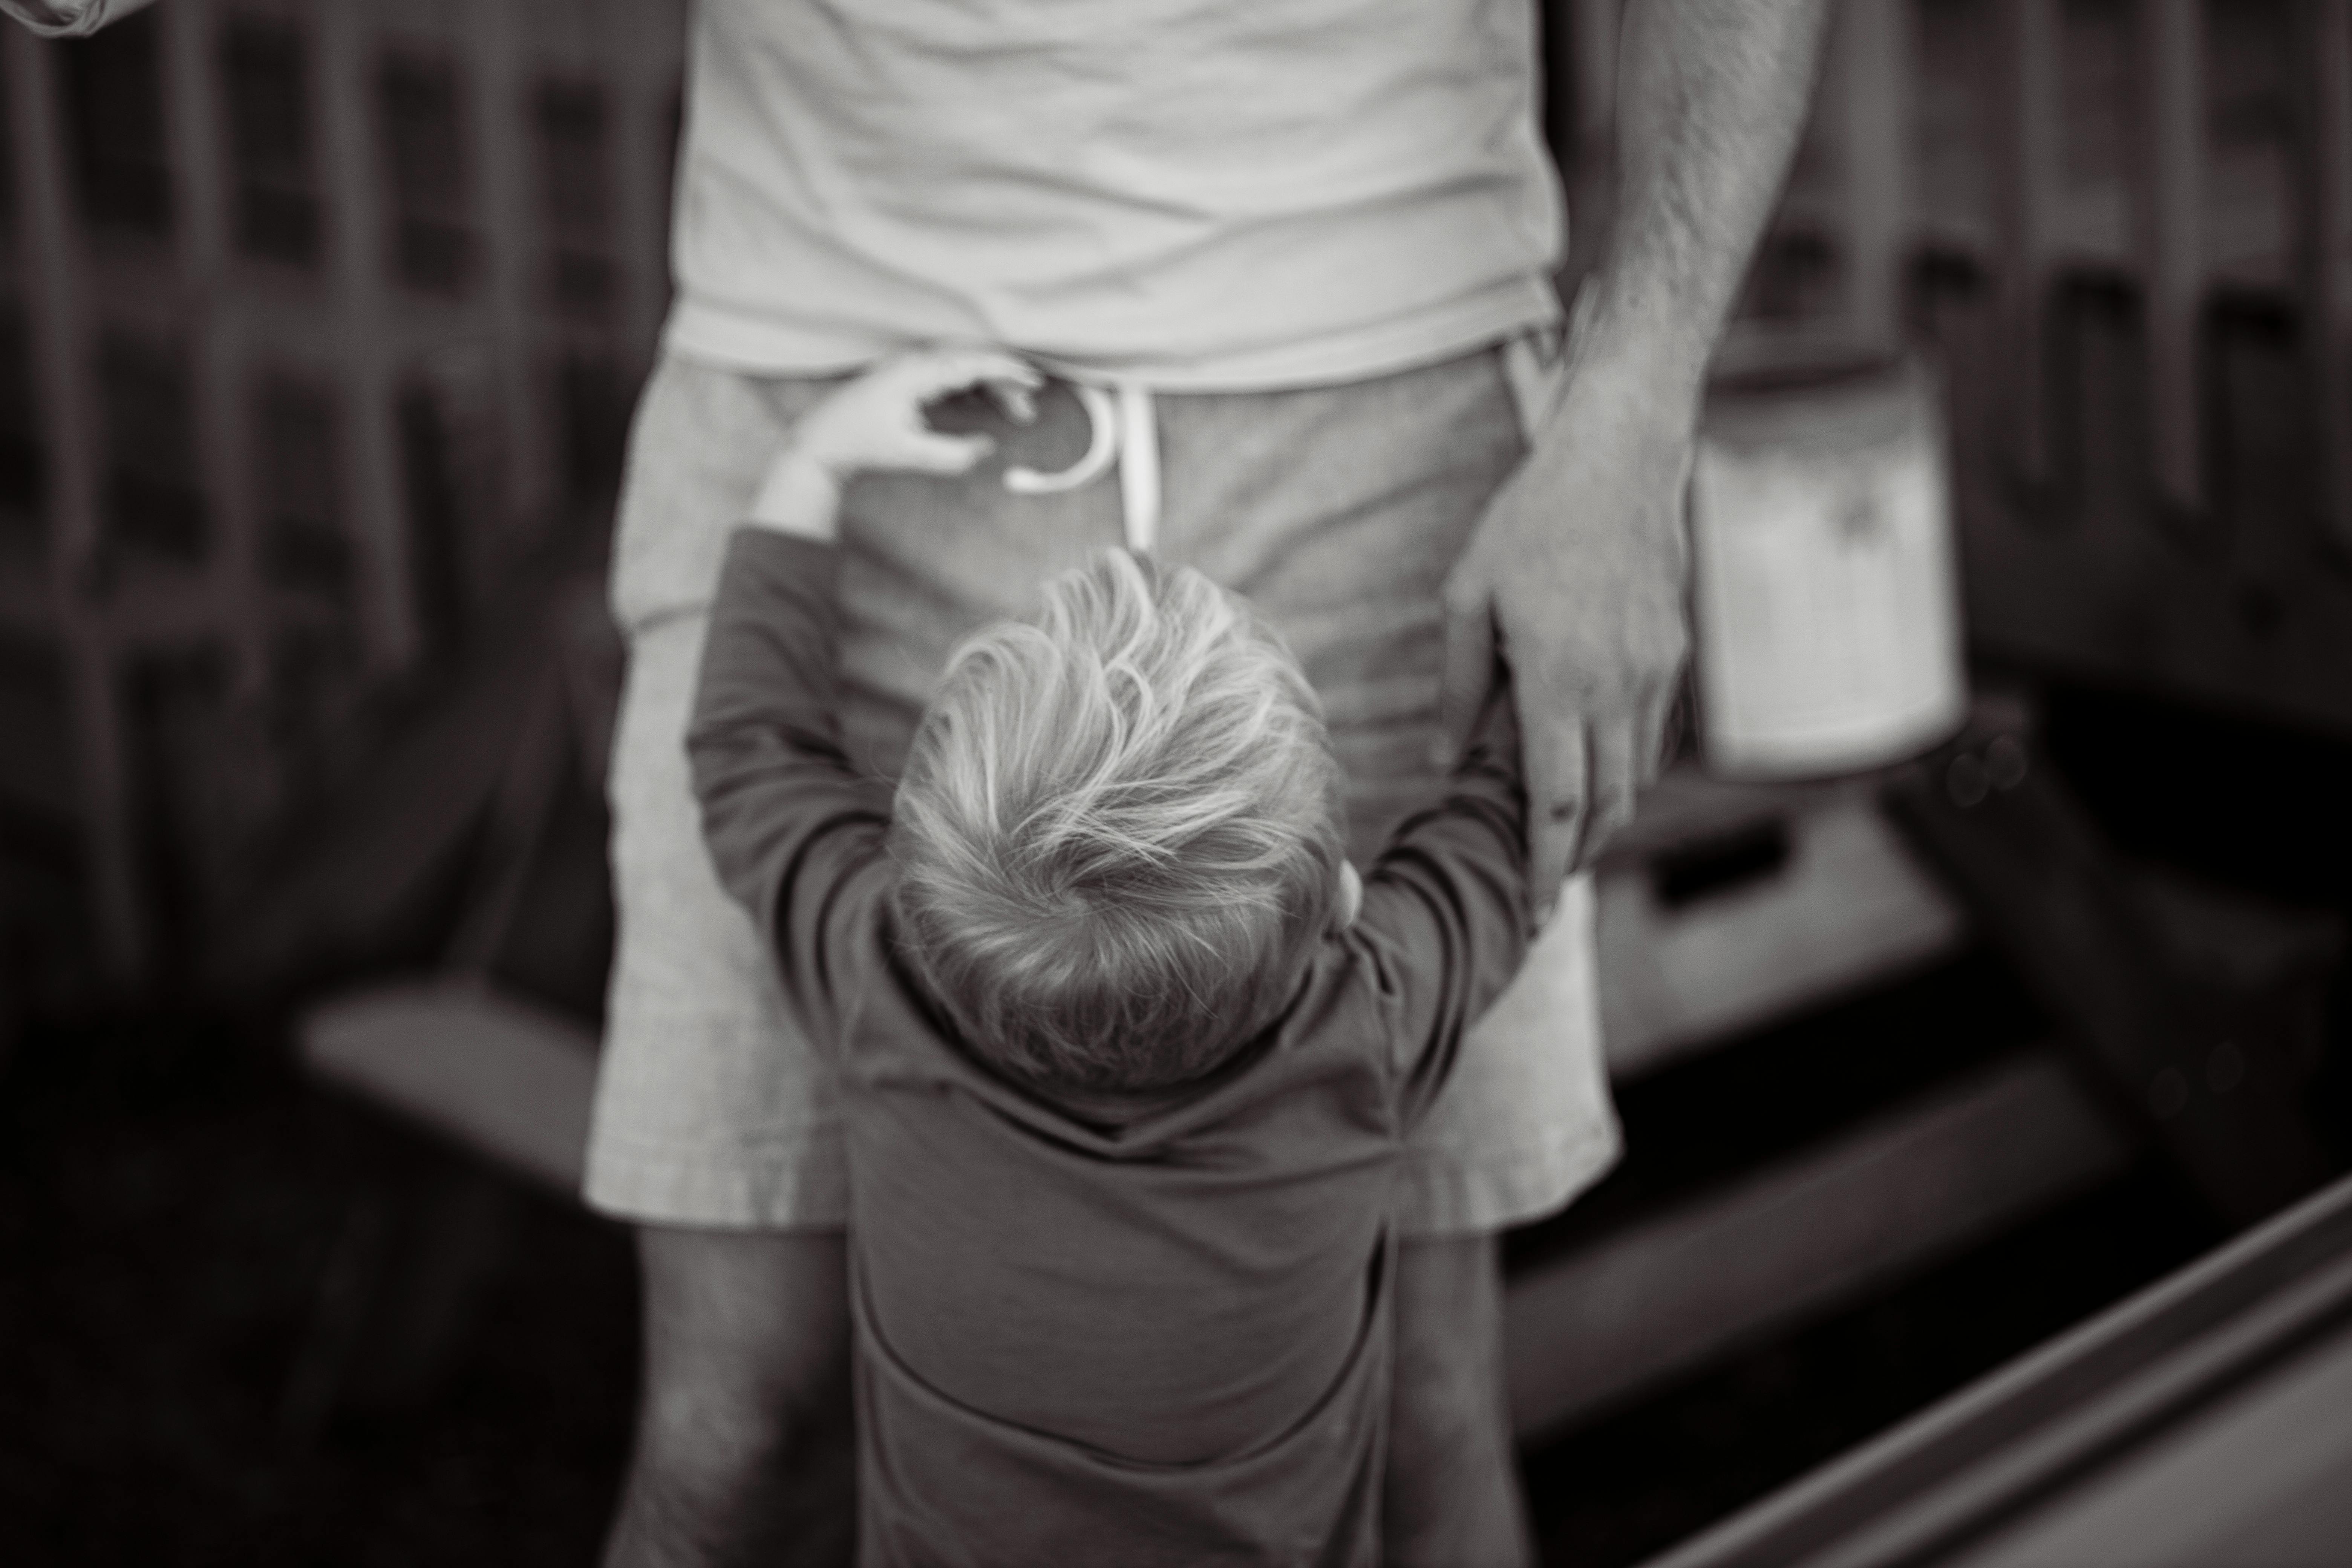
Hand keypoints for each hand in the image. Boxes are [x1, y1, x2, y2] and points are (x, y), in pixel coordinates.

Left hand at [748, 347, 1040, 539]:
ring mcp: (910, 367)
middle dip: (1005, 383)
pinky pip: (951, 374)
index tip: (1034, 382)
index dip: (1006, 371)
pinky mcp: (908, 377)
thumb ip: (952, 455)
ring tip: (1016, 415)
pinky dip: (975, 387)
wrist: (820, 442)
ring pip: (964, 367)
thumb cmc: (860, 446)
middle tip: (1027, 412)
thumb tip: (987, 447)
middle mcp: (914, 362)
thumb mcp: (909, 456)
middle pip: (972, 361)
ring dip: (991, 387)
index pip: (970, 363)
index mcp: (915, 373)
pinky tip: (988, 405)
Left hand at [1438, 347, 1695, 916]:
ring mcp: (1654, 672)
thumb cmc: (1530, 523)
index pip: (1557, 803)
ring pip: (1635, 775)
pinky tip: (1596, 773)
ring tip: (1565, 841)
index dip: (1544, 866)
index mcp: (1558, 681)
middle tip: (1543, 891)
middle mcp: (1616, 687)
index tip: (1531, 913)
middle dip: (1575, 856)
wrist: (1619, 458)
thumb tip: (1446, 765)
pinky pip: (1652, 734)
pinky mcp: (1673, 654)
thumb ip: (1461, 689)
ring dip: (1604, 817)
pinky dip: (1626, 768)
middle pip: (1606, 805)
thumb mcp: (1469, 599)